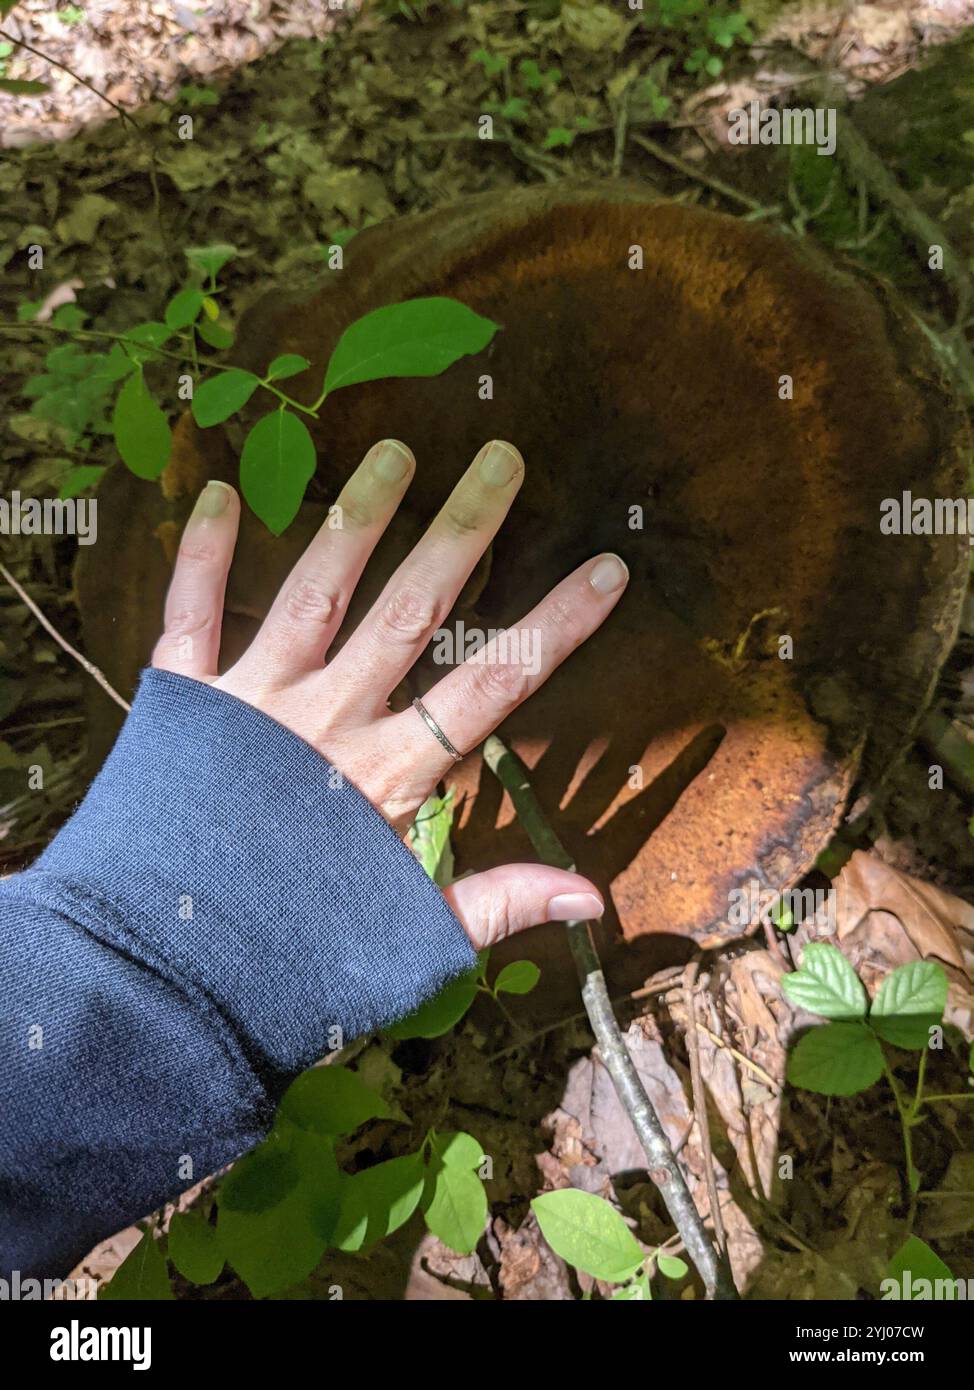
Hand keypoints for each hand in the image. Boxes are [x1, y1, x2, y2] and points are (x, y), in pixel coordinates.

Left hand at [152, 438, 628, 949]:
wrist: (160, 977)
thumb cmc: (291, 961)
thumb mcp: (406, 940)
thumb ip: (496, 905)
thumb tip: (592, 896)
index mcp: (387, 777)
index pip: (492, 689)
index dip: (554, 627)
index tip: (604, 569)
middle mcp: (325, 722)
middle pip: (410, 612)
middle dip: (461, 532)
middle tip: (500, 460)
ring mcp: (252, 704)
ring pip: (313, 593)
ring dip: (355, 519)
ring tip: (393, 449)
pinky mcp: (182, 705)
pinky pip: (191, 617)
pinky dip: (198, 557)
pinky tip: (210, 493)